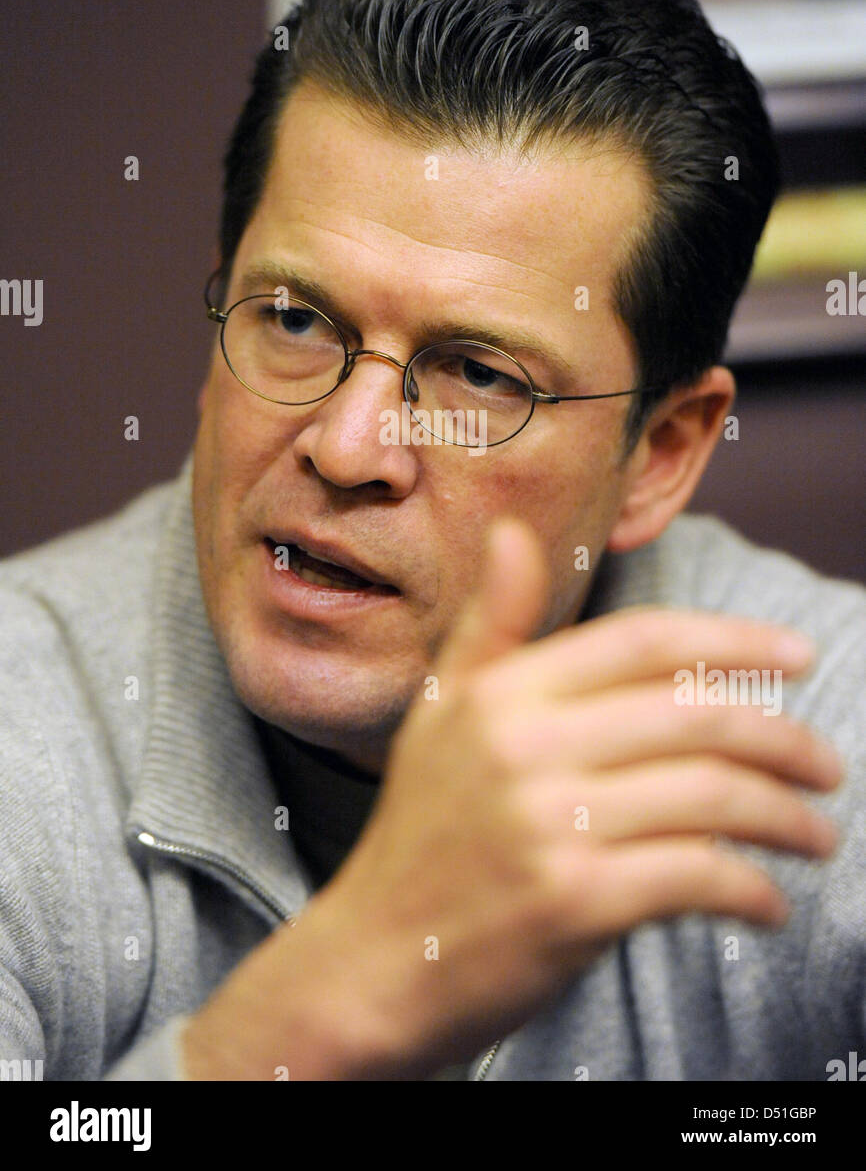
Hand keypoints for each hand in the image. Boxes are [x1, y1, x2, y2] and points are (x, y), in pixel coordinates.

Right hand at [182, 517, 842, 1079]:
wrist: (373, 962)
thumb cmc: (420, 832)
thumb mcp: (441, 714)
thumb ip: (493, 625)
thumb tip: (512, 530)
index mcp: (502, 692)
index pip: (645, 642)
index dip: (734, 642)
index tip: (796, 656)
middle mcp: (525, 746)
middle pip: (695, 715)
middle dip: (783, 739)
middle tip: (824, 764)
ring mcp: (549, 823)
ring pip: (711, 796)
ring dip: (785, 818)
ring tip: (813, 835)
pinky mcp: (574, 902)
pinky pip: (697, 876)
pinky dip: (750, 890)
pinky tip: (767, 900)